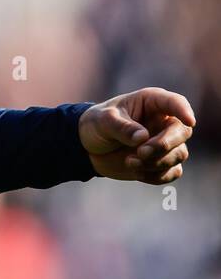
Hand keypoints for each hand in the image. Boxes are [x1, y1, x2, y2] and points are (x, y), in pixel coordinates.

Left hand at [78, 86, 195, 183]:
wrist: (88, 147)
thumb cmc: (97, 124)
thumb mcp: (103, 121)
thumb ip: (122, 127)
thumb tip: (143, 137)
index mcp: (152, 102)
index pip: (175, 102)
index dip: (185, 111)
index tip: (190, 121)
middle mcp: (163, 121)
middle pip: (182, 132)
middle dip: (164, 144)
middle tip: (141, 152)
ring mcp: (165, 142)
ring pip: (179, 154)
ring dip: (157, 162)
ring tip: (130, 162)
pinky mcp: (162, 162)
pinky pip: (172, 172)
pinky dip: (157, 175)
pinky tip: (136, 173)